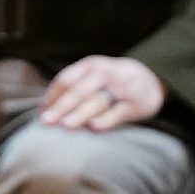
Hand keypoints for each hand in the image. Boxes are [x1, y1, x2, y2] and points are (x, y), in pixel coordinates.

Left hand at [40, 55, 165, 130]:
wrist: (152, 78)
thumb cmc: (112, 81)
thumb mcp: (94, 75)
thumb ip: (73, 87)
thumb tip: (45, 109)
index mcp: (90, 65)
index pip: (66, 79)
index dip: (53, 96)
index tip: (42, 112)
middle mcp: (105, 74)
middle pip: (79, 90)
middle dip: (61, 107)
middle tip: (47, 121)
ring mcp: (121, 88)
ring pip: (97, 101)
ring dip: (80, 113)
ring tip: (66, 125)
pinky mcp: (135, 103)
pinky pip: (118, 112)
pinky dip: (106, 120)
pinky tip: (94, 128)